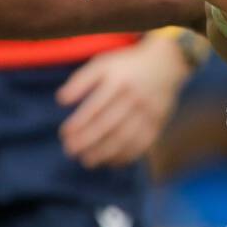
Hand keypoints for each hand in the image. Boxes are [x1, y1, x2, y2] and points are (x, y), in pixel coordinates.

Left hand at [56, 34, 192, 167]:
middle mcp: (135, 96)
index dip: (78, 123)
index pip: (96, 106)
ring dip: (105, 152)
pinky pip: (143, 143)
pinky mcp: (159, 122)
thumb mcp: (103, 64)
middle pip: (110, 124)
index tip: (64, 134)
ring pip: (126, 137)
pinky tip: (111, 162)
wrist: (166, 64)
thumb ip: (81, 80)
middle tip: (70, 151)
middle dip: (88, 141)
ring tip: (87, 161)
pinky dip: (127, 155)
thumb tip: (61, 100)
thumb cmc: (126, 66)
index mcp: (119, 81)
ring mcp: (149, 111)